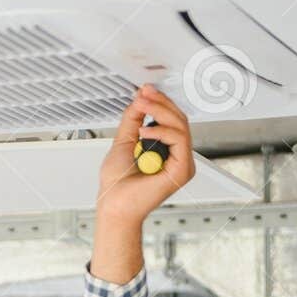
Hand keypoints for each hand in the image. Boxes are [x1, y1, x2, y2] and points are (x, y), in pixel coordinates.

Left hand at [96, 84, 193, 220]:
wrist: (114, 206)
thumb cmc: (117, 185)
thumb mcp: (124, 142)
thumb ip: (133, 120)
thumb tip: (141, 98)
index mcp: (167, 151)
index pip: (171, 120)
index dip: (159, 102)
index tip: (144, 90)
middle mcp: (177, 156)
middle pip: (178, 119)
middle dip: (160, 103)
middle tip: (144, 94)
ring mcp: (182, 163)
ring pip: (180, 126)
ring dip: (160, 112)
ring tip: (142, 107)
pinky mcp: (182, 170)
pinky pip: (179, 140)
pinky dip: (161, 131)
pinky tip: (144, 132)